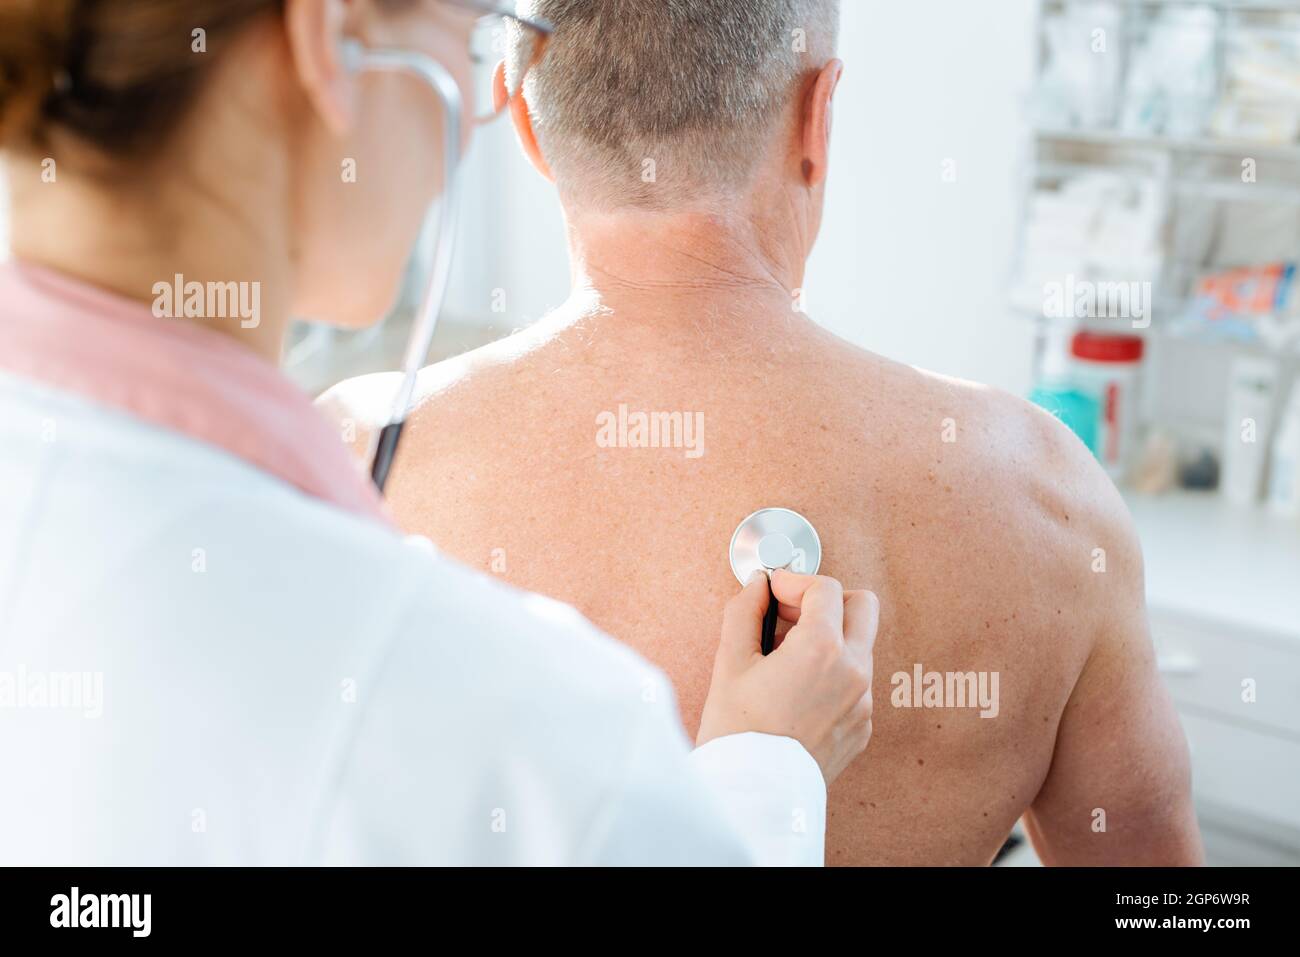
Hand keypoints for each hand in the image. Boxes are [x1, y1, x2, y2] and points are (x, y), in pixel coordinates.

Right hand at [697, 569, 877, 784]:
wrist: (752, 794)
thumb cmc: (738, 733)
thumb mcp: (730, 662)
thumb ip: (745, 612)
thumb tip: (758, 586)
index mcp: (823, 650)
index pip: (825, 588)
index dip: (795, 581)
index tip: (773, 590)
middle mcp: (854, 673)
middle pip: (862, 606)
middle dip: (827, 600)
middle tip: (791, 613)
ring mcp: (863, 702)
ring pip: (858, 646)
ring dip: (827, 638)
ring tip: (783, 658)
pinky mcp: (862, 726)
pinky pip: (855, 683)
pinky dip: (831, 674)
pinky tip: (794, 691)